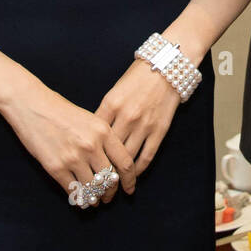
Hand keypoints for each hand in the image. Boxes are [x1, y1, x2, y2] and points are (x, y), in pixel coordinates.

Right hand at [0, 80, 135, 205]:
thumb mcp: (90, 119)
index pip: (125, 162)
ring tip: (95, 200)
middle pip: (110, 179)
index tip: (129, 189)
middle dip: (111, 192)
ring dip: (96, 198)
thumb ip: (103, 140)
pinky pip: (74, 190)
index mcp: (103, 131)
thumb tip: (113, 165)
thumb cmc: (60, 110)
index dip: (130, 180)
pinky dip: (79, 198)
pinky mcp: (56, 167)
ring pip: (93, 188)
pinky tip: (81, 199)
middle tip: (109, 196)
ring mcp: (73, 157)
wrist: (31, 104)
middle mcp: (91, 146)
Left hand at [95, 59, 180, 176]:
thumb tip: (94, 138)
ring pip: (127, 158)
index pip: (94, 137)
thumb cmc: (137, 78)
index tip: (84, 165)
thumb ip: (104, 114)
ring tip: (114, 183)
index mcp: (110, 105)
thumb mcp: (114, 92)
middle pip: (109, 151)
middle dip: (102, 169)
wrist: (166, 66)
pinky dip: (138, 169)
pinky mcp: (159, 130)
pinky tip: (133, 175)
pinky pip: (146, 156)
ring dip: (120, 174)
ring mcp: (144, 125)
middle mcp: (126, 116)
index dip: (88, 154)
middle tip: (97, 181)